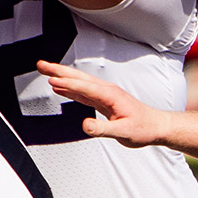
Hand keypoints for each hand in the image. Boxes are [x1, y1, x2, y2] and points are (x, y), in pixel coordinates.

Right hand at [38, 60, 171, 146]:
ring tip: (44, 70)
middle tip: (40, 64)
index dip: (69, 84)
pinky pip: (82, 92)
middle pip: (79, 78)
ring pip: (79, 82)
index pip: (85, 87)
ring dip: (61, 76)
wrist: (157, 126)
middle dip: (59, 70)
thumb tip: (85, 125)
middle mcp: (107, 91)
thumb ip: (103, 129)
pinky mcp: (103, 101)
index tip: (52, 80)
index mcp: (111, 96)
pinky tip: (58, 87)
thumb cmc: (144, 129)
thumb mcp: (124, 133)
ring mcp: (104, 94)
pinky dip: (69, 88)